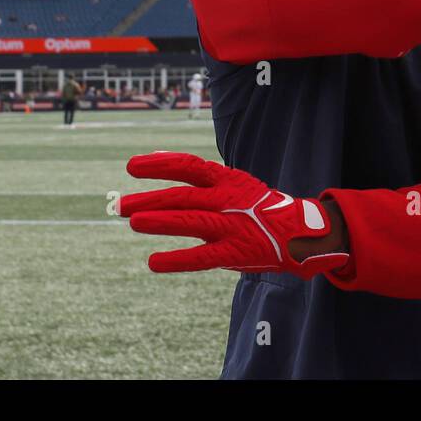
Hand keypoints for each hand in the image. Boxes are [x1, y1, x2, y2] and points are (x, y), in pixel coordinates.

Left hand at [118, 152, 349, 276]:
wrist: (299, 232)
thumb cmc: (256, 206)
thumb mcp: (232, 182)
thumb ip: (197, 175)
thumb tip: (157, 157)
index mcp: (226, 180)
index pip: (188, 166)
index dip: (159, 164)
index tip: (132, 166)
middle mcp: (228, 200)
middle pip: (183, 196)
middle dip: (149, 199)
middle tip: (120, 205)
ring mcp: (232, 226)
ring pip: (191, 222)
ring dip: (161, 221)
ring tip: (134, 222)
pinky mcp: (235, 253)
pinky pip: (202, 257)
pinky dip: (177, 259)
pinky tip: (154, 262)